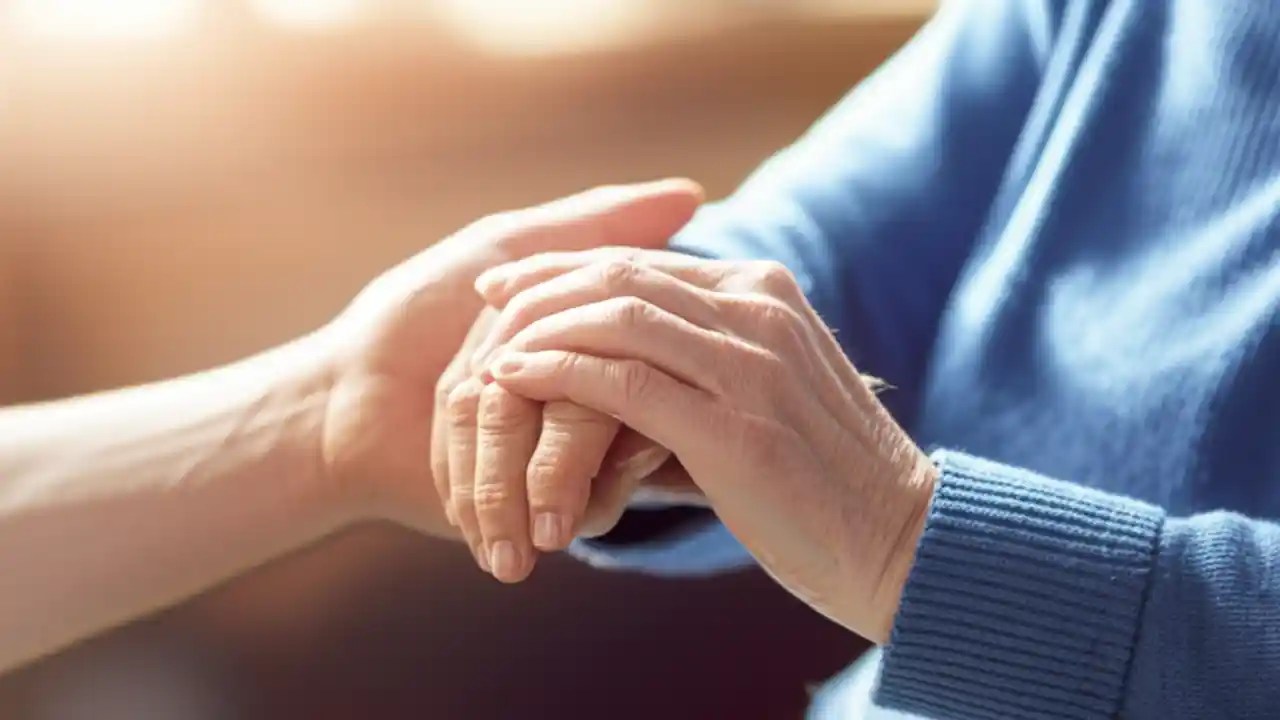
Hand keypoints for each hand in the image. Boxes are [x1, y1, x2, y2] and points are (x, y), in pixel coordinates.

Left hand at [315, 181, 702, 539]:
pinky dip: (523, 519)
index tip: (529, 376)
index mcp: (589, 330)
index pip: (626, 345)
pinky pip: (573, 513)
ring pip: (593, 472)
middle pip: (605, 420)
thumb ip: (591, 223)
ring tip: (514, 531)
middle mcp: (590, 386)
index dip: (595, 367)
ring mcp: (567, 446)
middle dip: (561, 461)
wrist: (337, 404)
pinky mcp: (543, 502)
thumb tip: (692, 193)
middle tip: (534, 479)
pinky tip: (496, 537)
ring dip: (543, 499)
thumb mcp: (497, 245)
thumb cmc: (412, 316)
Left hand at [475, 250, 936, 641]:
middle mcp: (761, 312)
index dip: (569, 264)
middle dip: (544, 282)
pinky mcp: (735, 427)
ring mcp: (751, 366)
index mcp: (768, 294)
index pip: (646, 260)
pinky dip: (558, 374)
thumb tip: (627, 366)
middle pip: (624, 275)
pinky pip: (623, 382)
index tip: (512, 281)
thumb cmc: (826, 478)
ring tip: (491, 344)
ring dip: (542, 326)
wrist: (899, 540)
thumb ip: (709, 361)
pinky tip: (515, 382)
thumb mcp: (772, 391)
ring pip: (617, 316)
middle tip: (487, 299)